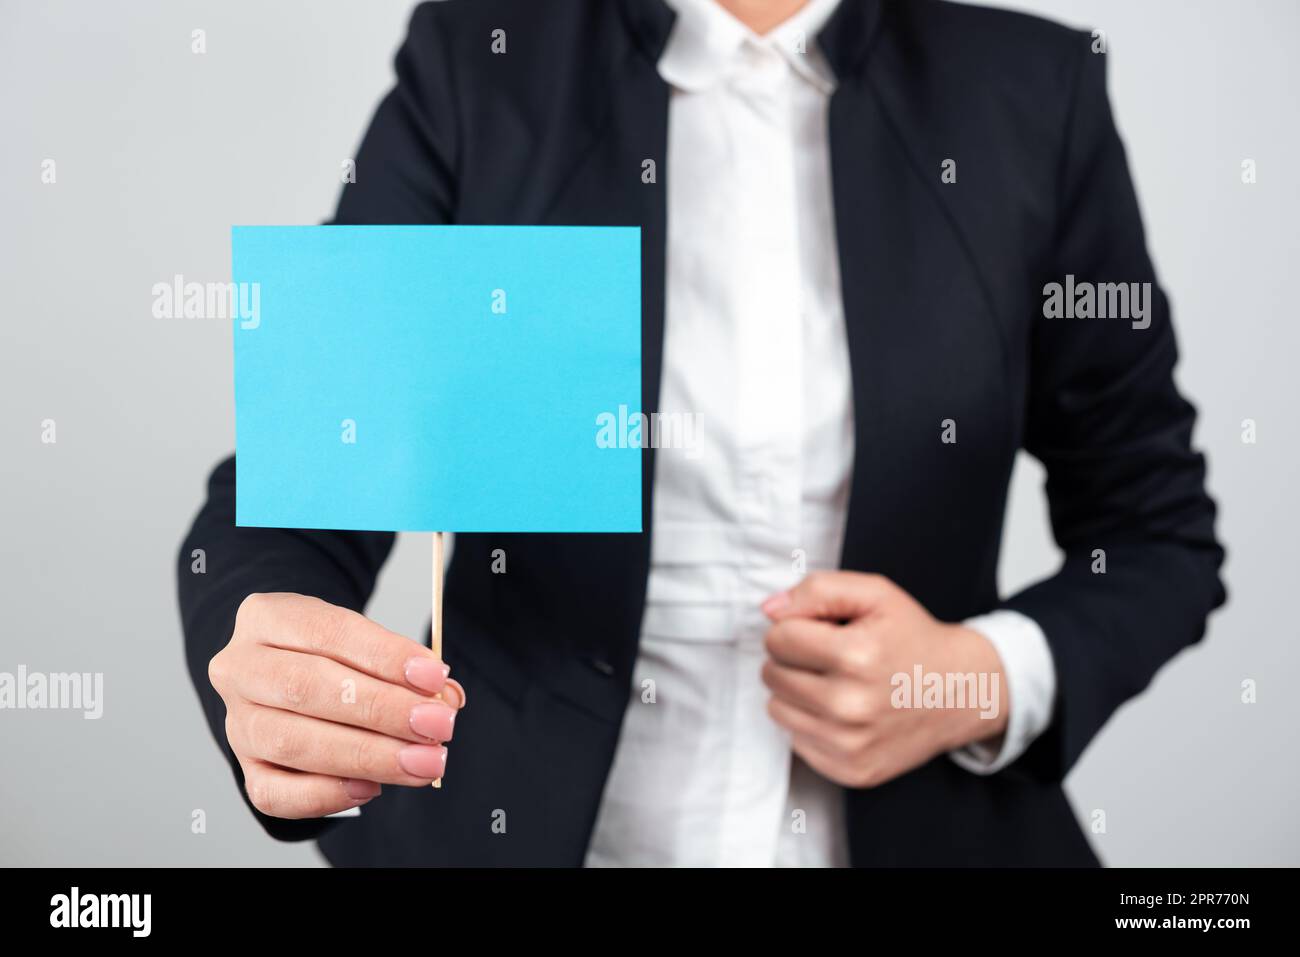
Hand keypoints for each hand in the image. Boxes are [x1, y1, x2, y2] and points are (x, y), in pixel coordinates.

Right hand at [208, 592, 466, 818]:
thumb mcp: (364, 642)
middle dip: (381, 710)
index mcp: (266, 617)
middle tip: (437, 726)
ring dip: (367, 756)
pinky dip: (327, 794)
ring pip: (292, 743)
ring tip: (423, 762)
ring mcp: (236, 721)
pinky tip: (372, 788)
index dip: (385, 655)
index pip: (328, 631)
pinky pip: (275, 793)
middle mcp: (239, 668)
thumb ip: (404, 668)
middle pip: (306, 688)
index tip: (435, 676)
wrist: (288, 676)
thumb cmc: (334, 656)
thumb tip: (446, 698)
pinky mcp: (244, 767)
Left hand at [760, 572, 1007, 788]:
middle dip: (792, 659)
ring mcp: (850, 744)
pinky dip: (812, 723)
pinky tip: (843, 712)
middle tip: (829, 656)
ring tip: (834, 682)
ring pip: (777, 709)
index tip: (821, 631)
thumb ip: (817, 591)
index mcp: (856, 656)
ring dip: (796, 692)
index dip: (795, 628)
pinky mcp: (851, 770)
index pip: (778, 638)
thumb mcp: (875, 595)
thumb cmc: (912, 638)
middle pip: (772, 674)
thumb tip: (770, 610)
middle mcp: (851, 706)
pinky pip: (796, 741)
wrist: (960, 690)